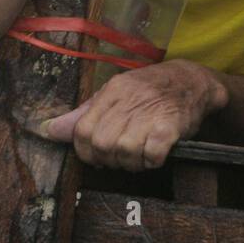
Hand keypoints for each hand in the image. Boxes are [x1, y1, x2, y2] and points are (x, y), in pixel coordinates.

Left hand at [38, 59, 228, 170]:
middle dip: (109, 159)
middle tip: (121, 157)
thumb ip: (85, 113)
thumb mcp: (116, 94)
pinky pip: (152, 154)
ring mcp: (150, 113)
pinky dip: (152, 160)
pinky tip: (156, 154)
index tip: (97, 156)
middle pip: (102, 144)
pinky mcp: (170, 126)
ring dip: (132, 162)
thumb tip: (50, 130)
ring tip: (140, 156)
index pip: (83, 130)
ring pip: (125, 151)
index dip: (86, 151)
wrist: (193, 80)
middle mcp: (129, 100)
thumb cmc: (151, 90)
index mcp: (112, 91)